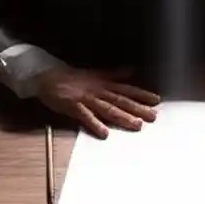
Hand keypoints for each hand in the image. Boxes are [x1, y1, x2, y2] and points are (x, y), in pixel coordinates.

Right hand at [35, 67, 159, 138]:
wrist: (47, 76)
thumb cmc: (72, 77)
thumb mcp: (96, 73)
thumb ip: (115, 74)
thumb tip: (133, 70)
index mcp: (103, 83)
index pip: (126, 88)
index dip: (141, 94)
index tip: (157, 99)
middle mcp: (98, 90)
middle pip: (121, 99)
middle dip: (138, 108)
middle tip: (153, 116)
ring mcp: (86, 98)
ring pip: (107, 108)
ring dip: (123, 117)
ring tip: (137, 125)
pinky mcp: (73, 106)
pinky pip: (85, 116)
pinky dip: (95, 124)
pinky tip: (105, 133)